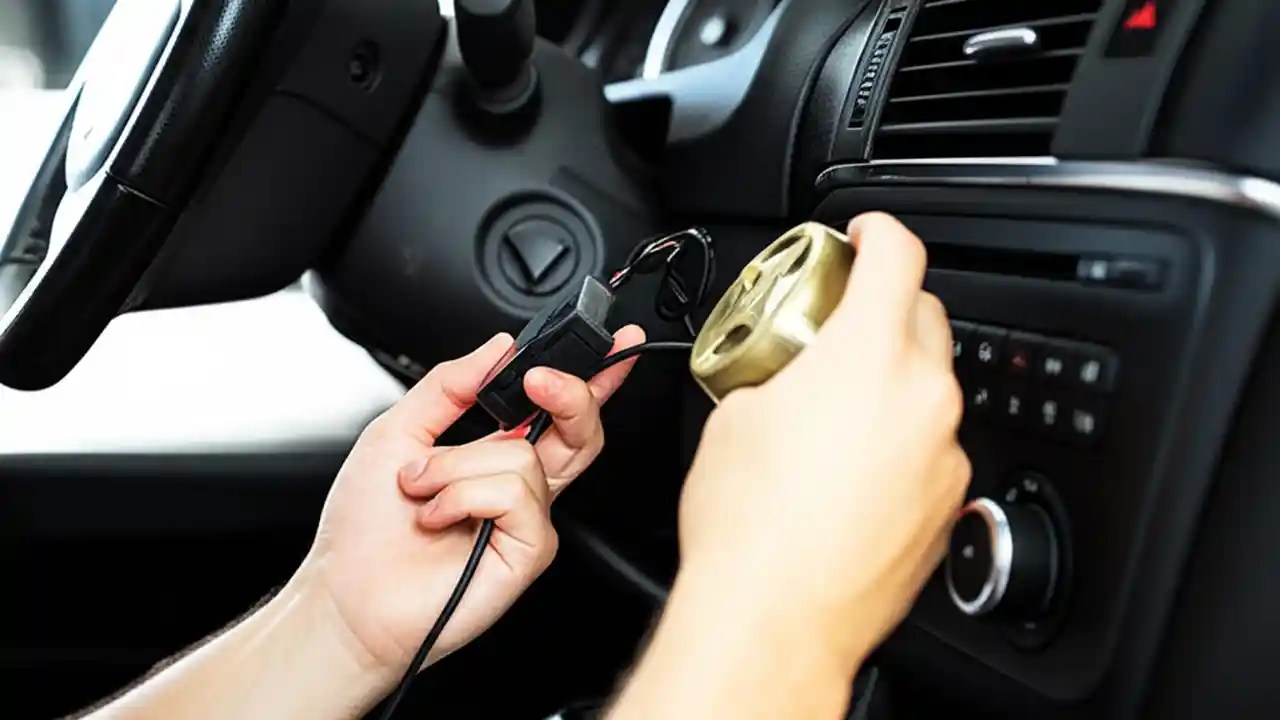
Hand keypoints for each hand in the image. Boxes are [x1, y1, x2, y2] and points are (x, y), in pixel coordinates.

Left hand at [295, 326, 643, 682]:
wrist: (345, 598)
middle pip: (580, 430)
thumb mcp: (397, 430)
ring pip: (524, 456)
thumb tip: (498, 347)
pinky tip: (437, 516)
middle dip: (572, 393)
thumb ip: (450, 384)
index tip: (610, 342)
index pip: (558, 410)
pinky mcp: (528, 551)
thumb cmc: (366, 531)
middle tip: (540, 380)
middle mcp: (519, 487)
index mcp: (496, 456)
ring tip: (421, 490)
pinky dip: (462, 497)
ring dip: (455, 465)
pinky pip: (514, 496)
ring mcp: (527, 520)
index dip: (591, 376)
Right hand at [677, 213, 969, 669]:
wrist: (775, 617)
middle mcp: (922, 398)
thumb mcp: (737, 416)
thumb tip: (787, 373)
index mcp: (867, 358)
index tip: (863, 234)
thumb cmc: (749, 526)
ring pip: (930, 386)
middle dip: (885, 305)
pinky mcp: (947, 502)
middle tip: (838, 323)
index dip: (877, 230)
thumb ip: (779, 371)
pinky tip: (851, 470)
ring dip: (892, 380)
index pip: (898, 256)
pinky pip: (932, 445)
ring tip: (835, 413)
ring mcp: (944, 454)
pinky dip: (901, 439)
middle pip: (924, 315)